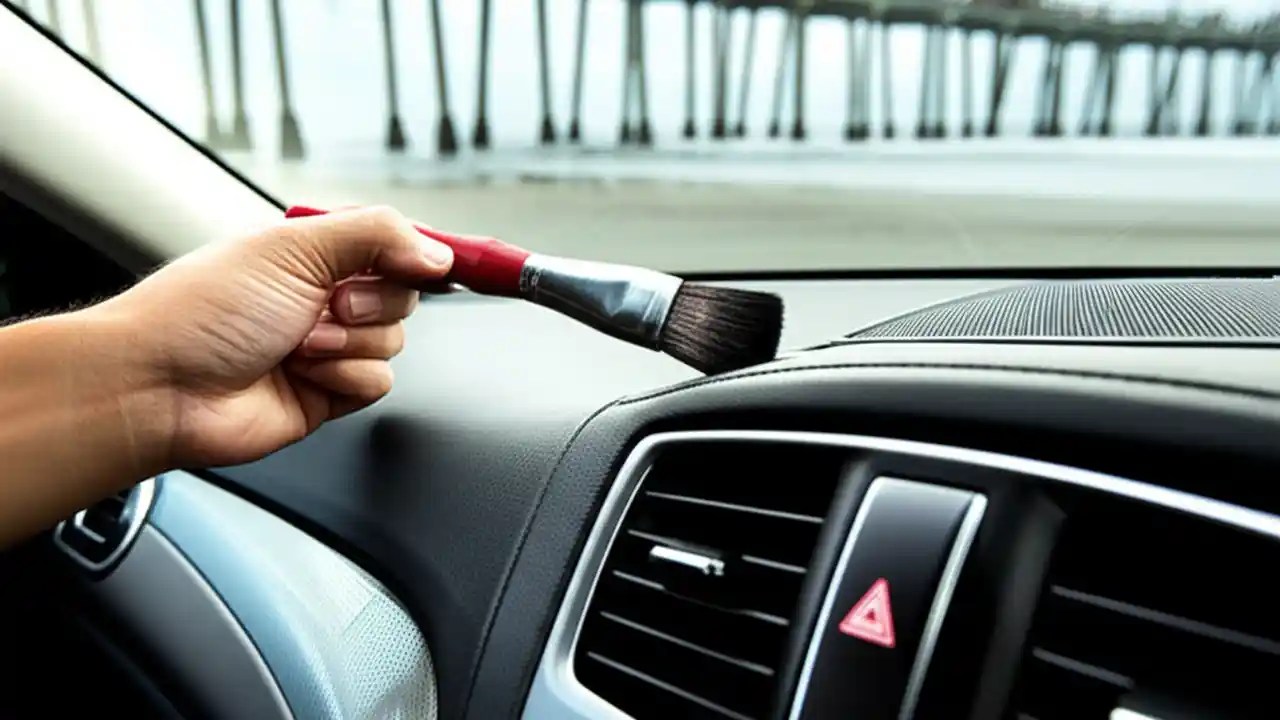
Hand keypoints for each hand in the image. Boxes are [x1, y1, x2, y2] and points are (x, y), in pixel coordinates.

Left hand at [107, 205, 452, 468]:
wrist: (161, 388)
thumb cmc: (204, 310)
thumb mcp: (295, 247)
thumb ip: (377, 235)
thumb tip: (438, 250)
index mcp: (314, 251)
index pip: (392, 243)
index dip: (421, 253)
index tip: (444, 263)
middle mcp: (325, 296)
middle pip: (404, 295)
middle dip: (371, 301)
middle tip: (326, 303)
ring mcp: (329, 347)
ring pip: (394, 341)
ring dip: (349, 342)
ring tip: (297, 344)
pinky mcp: (330, 394)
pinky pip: (378, 383)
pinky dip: (345, 379)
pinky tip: (303, 375)